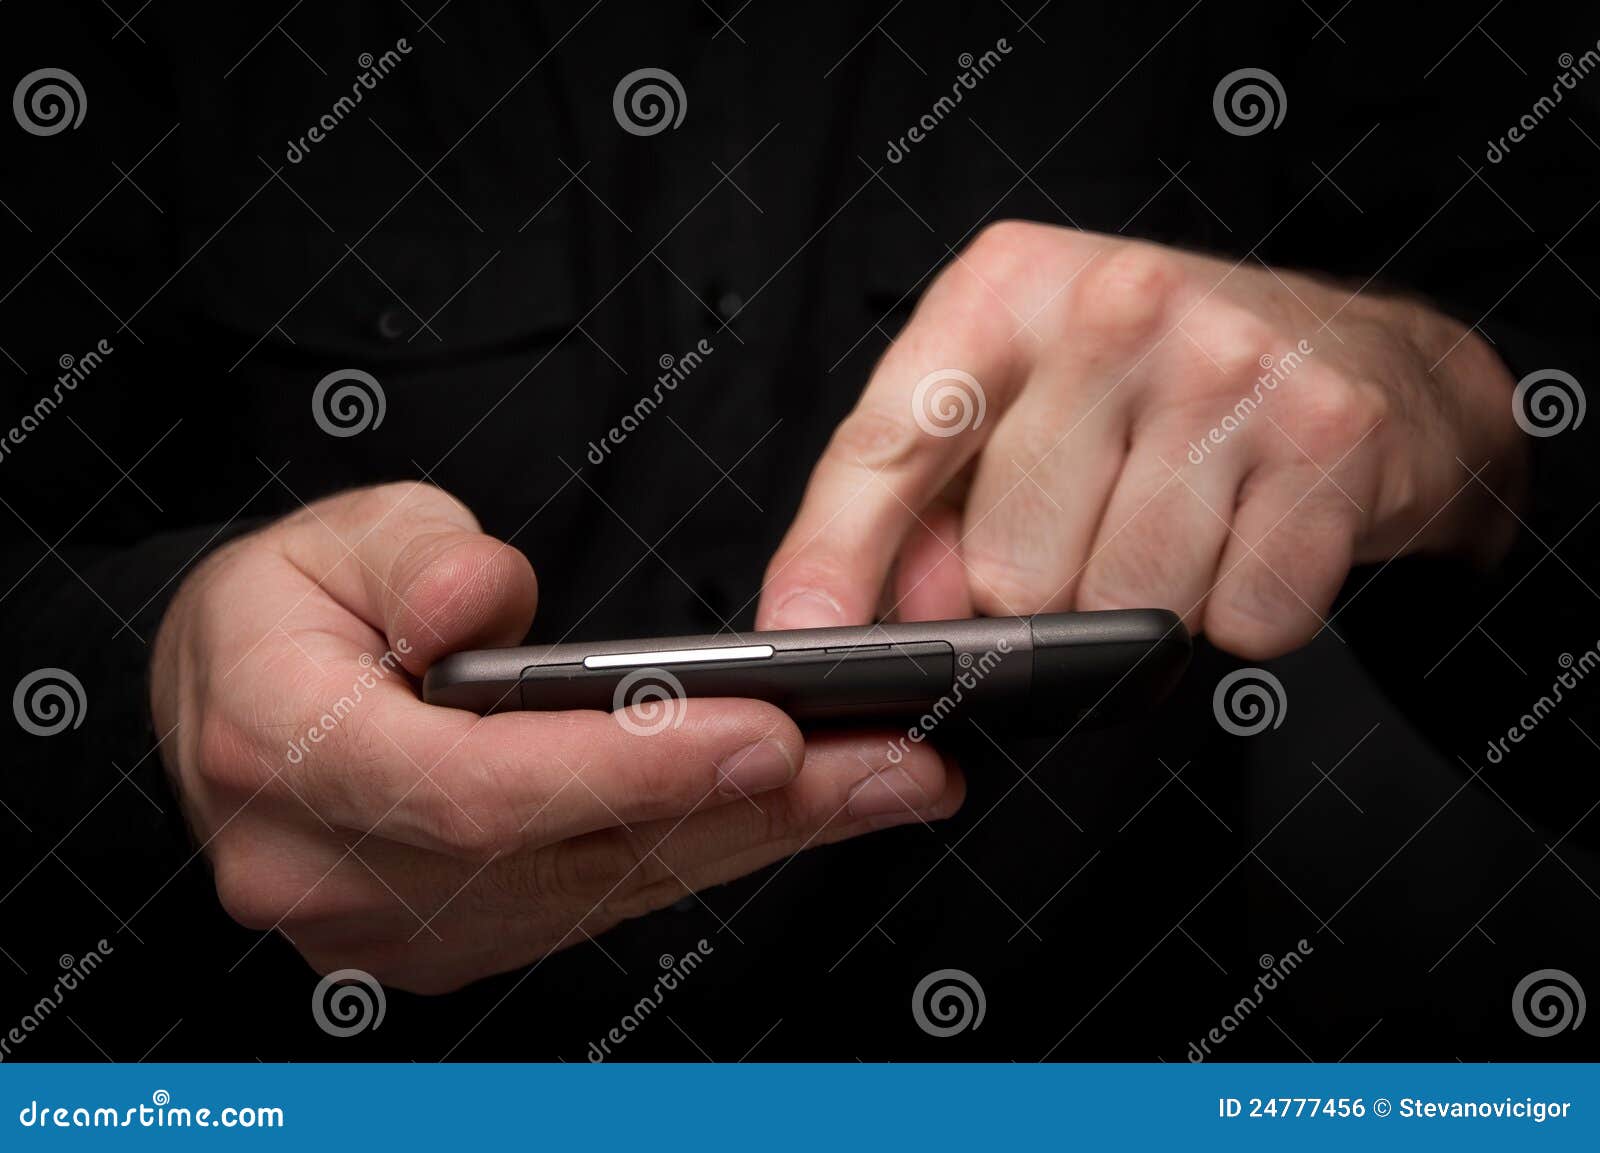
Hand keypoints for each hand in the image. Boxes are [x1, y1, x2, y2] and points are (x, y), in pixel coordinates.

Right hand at [151, 482, 960, 992]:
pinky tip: (802, 812)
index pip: (483, 790)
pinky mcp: (456, 937)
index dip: (635, 768)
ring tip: (884, 782)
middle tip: (892, 765)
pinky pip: (602, 902)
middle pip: (575, 857)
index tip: (771, 732)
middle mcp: (334, 873)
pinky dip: (709, 851)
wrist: (231, 701)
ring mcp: (396, 927)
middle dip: (751, 810)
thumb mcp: (333, 535)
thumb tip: (486, 600)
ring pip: (609, 891)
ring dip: (759, 837)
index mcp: (284, 757)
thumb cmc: (284, 611)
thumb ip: (413, 557)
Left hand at [758, 222, 1526, 656]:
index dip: (833, 559)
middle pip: (1007, 566)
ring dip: (1148, 605)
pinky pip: (1239, 617)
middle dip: (1042, 595)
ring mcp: (1225, 361)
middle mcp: (1111, 302)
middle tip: (1096, 534)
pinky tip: (1250, 535)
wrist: (1360, 363)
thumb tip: (887, 621)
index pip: (888, 443)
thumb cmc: (1162, 390)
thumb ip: (929, 507)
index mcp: (1004, 289)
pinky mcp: (1327, 432)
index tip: (803, 639)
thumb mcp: (1024, 411)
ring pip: (1123, 604)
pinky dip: (1243, 612)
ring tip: (1181, 525)